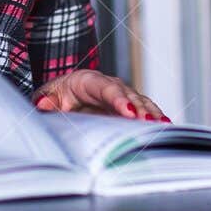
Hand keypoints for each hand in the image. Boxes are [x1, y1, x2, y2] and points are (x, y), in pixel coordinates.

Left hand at [31, 70, 168, 120]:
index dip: (119, 100)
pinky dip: (156, 119)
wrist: (66, 98)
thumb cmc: (57, 96)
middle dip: (140, 109)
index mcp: (88, 81)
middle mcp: (110, 86)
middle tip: (149, 123)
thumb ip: (46, 99)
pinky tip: (168, 129)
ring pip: (141, 103)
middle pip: (128, 95)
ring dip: (152, 114)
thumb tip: (42, 103)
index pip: (106, 88)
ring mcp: (123, 97)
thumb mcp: (48, 96)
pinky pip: (145, 113)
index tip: (129, 112)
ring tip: (164, 127)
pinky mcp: (130, 110)